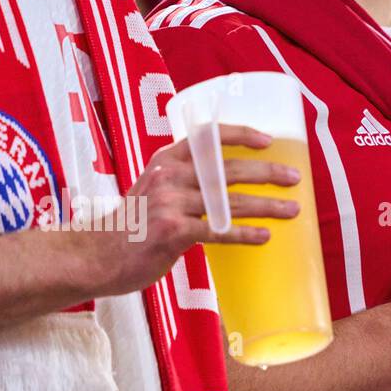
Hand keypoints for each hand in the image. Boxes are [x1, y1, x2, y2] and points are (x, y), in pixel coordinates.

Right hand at [66, 125, 302, 297]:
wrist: (96, 255)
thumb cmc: (132, 225)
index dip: (240, 135)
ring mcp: (171, 203)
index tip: (268, 140)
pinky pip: (218, 232)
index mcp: (166, 160)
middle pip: (229, 170)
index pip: (208, 137)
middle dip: (267, 173)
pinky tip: (265, 236)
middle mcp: (169, 175)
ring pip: (230, 202)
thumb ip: (183, 181)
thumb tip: (225, 183)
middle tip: (294, 178)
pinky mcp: (173, 232)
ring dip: (267, 206)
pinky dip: (245, 234)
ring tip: (293, 209)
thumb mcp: (153, 189)